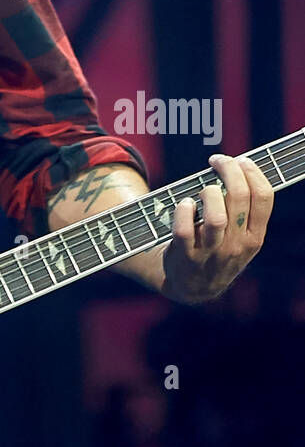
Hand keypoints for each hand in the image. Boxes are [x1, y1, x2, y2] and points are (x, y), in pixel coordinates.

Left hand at [161, 153, 273, 303]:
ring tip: (204, 190)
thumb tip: (239, 165)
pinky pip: (184, 230)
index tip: (240, 160)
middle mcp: (236, 245)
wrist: (192, 286)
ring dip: (209, 193)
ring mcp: (211, 252)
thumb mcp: (240, 236)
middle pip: (239, 198)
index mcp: (254, 237)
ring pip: (216, 217)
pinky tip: (185, 204)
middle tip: (217, 161)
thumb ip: (243, 208)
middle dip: (228, 169)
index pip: (263, 197)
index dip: (252, 171)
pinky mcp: (185, 256)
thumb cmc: (217, 248)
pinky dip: (183, 210)